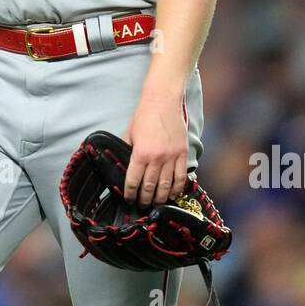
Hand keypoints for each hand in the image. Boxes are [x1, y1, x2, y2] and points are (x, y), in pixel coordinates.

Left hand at [122, 92, 188, 207]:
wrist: (162, 100)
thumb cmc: (144, 115)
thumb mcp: (129, 133)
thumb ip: (126, 150)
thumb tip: (122, 164)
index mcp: (140, 153)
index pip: (133, 181)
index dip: (130, 194)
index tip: (129, 199)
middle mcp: (156, 158)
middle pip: (150, 187)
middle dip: (145, 199)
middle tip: (142, 205)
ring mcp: (171, 156)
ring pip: (166, 186)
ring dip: (161, 198)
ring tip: (157, 203)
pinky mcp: (182, 153)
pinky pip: (181, 176)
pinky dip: (177, 188)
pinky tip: (173, 194)